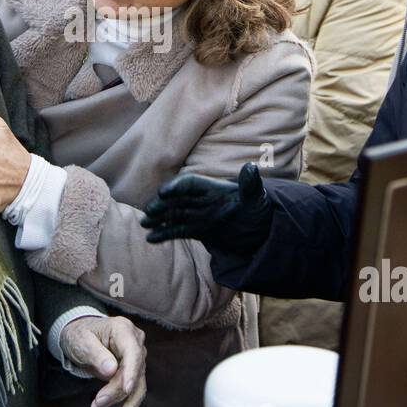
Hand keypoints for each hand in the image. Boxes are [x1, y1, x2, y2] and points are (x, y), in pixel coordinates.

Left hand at [60, 315, 146, 406]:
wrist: (80, 337)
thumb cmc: (79, 335)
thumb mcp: (81, 342)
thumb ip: (96, 355)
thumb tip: (111, 371)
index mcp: (123, 329)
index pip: (133, 353)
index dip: (132, 372)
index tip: (126, 389)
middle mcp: (135, 341)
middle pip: (134, 370)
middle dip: (116, 390)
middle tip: (96, 403)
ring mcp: (137, 355)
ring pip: (136, 382)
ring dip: (118, 397)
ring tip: (96, 406)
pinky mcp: (134, 368)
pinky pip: (135, 387)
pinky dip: (127, 400)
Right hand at [141, 161, 273, 256]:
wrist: (262, 231)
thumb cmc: (259, 209)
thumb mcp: (257, 198)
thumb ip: (250, 184)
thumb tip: (251, 167)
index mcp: (213, 188)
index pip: (190, 184)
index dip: (176, 187)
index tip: (164, 193)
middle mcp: (202, 200)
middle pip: (177, 199)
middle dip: (162, 204)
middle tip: (149, 211)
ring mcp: (198, 215)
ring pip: (174, 214)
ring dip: (159, 218)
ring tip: (144, 224)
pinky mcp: (198, 230)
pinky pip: (178, 230)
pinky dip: (165, 233)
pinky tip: (151, 238)